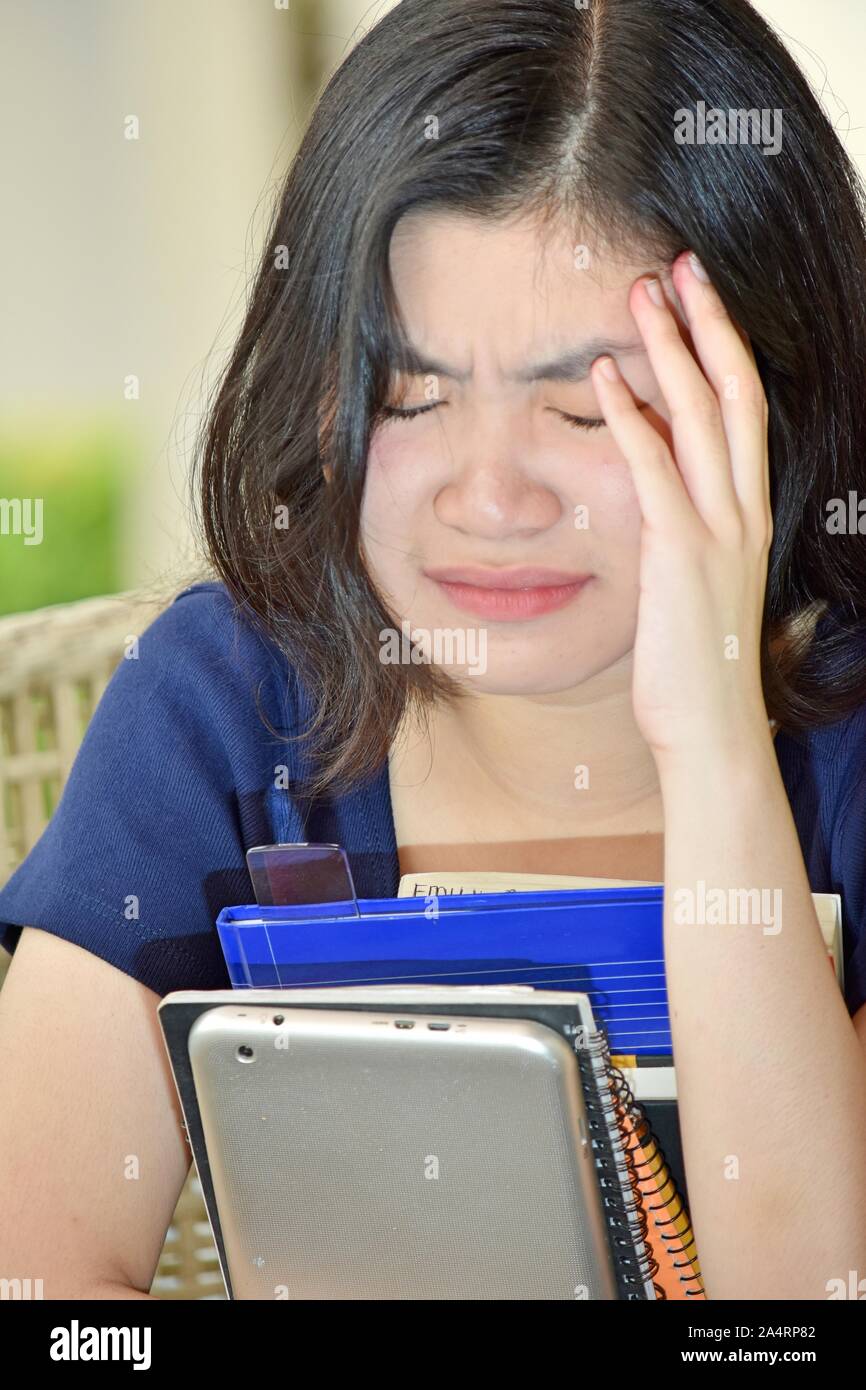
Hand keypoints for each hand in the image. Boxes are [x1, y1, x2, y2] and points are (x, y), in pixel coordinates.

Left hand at [591, 250, 773, 770]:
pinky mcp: (680, 552)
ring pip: (702, 415)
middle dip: (708, 322)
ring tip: (639, 294)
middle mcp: (744, 510)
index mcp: (749, 513)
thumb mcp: (695, 584)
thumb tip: (654, 482)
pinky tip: (605, 376)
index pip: (745, 410)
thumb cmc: (696, 663)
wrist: (709, 727)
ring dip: (670, 348)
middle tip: (678, 265)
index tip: (698, 298)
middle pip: (735, 392)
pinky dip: (630, 416)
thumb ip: (684, 527)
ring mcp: (718, 529)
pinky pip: (654, 468)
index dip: (725, 347)